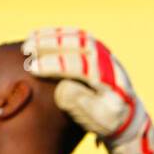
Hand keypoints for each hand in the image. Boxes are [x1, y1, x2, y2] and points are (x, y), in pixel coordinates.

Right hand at [22, 27, 153, 153]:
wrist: (126, 115)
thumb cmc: (110, 120)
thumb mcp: (98, 119)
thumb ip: (80, 104)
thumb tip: (62, 86)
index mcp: (109, 79)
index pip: (79, 65)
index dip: (54, 65)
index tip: (33, 68)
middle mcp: (108, 61)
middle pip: (77, 44)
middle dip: (49, 46)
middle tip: (27, 52)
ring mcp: (102, 52)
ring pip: (75, 36)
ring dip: (49, 37)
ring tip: (28, 44)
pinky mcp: (95, 49)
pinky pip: (74, 35)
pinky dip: (55, 34)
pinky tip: (37, 37)